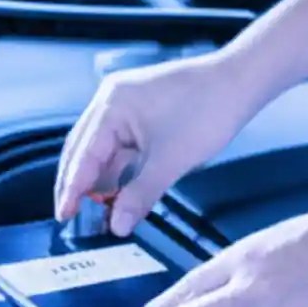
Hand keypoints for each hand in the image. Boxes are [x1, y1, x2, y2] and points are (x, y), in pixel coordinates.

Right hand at [54, 53, 263, 236]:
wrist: (243, 81)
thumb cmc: (210, 107)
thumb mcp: (172, 160)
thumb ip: (139, 195)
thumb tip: (117, 225)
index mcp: (112, 106)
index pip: (81, 155)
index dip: (72, 189)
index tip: (64, 216)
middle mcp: (112, 101)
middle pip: (83, 151)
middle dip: (79, 186)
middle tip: (74, 218)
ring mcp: (127, 106)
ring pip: (103, 151)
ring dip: (100, 180)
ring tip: (98, 211)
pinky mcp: (142, 114)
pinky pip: (121, 147)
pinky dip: (118, 171)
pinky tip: (119, 191)